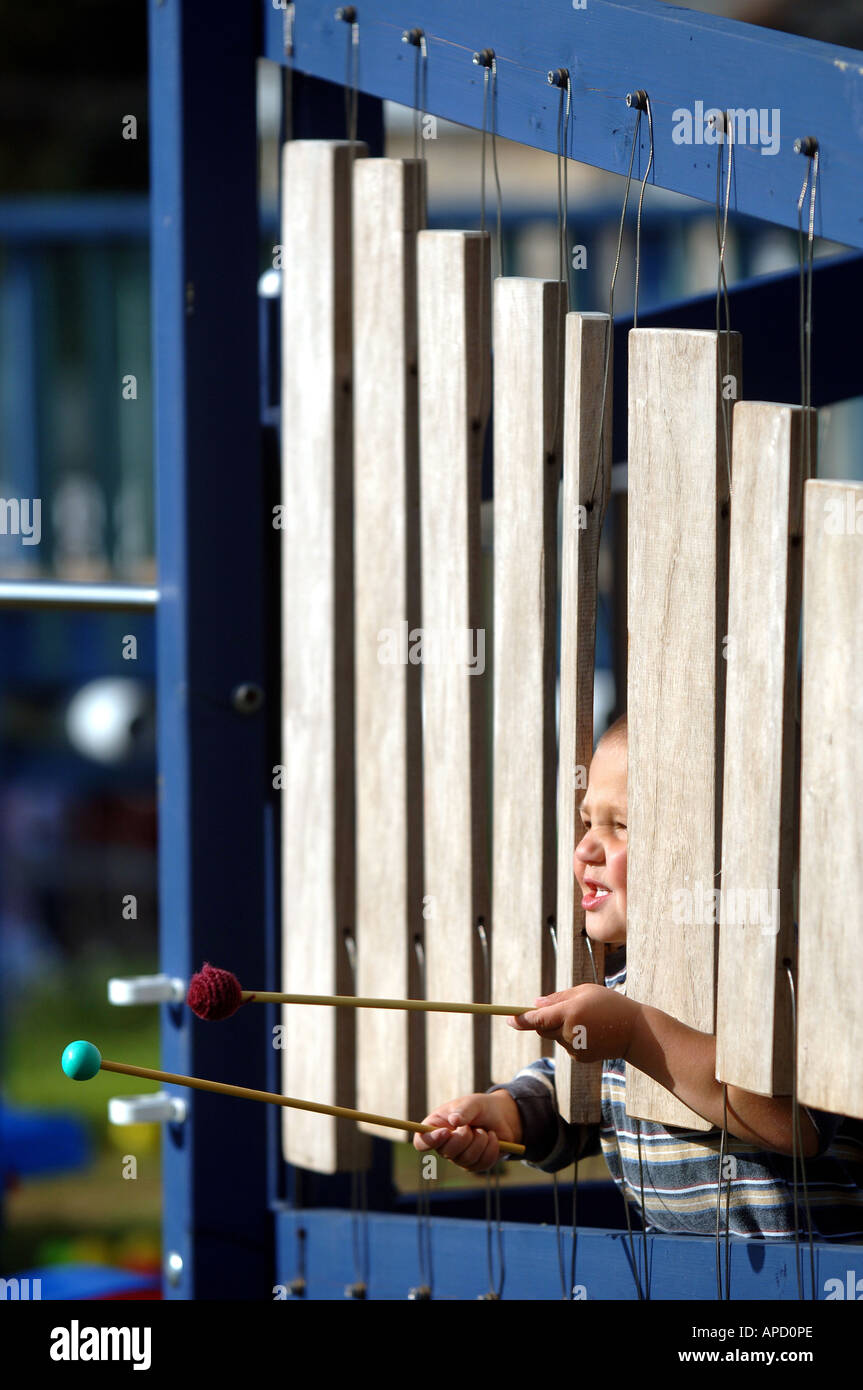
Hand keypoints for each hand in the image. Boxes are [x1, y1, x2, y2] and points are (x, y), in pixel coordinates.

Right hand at [412, 1090, 522, 1172]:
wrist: (500, 1116)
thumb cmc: (480, 1107)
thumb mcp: (473, 1103)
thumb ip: (464, 1110)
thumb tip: (454, 1121)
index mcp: (435, 1127)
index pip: (421, 1142)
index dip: (430, 1141)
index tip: (447, 1132)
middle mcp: (444, 1145)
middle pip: (446, 1152)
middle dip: (463, 1138)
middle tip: (472, 1126)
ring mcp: (459, 1157)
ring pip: (466, 1158)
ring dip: (480, 1141)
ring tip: (484, 1130)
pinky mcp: (474, 1165)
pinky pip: (482, 1163)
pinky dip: (491, 1148)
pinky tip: (492, 1137)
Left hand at [507, 983, 635, 1062]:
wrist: (635, 1031)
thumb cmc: (610, 1004)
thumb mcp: (585, 991)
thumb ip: (558, 998)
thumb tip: (535, 1005)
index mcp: (570, 1012)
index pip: (538, 1019)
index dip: (521, 1019)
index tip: (508, 1019)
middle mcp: (570, 1032)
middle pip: (543, 1028)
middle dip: (543, 1020)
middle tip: (557, 1010)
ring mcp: (575, 1047)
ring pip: (555, 1036)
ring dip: (560, 1028)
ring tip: (585, 1019)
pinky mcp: (580, 1057)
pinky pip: (566, 1045)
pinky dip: (571, 1037)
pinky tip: (590, 1032)